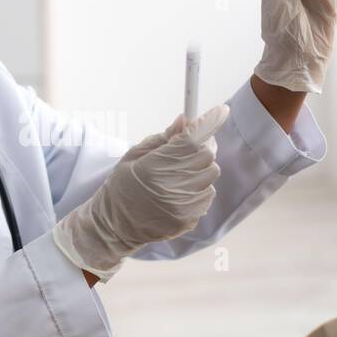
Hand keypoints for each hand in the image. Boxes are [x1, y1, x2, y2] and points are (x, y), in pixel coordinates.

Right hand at [52, 103, 228, 281]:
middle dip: (202, 144)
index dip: (209, 122)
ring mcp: (182, 205)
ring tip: (180, 172)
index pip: (191, 139)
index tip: (221, 111)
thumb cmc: (122, 186)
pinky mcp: (189, 219)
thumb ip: (162, 139)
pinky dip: (200, 187)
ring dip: (201, 167)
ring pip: (211, 173)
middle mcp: (171, 186)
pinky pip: (208, 194)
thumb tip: (185, 121)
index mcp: (153, 167)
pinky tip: (181, 190)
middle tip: (190, 145)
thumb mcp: (133, 156)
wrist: (115, 226)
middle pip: (207, 154)